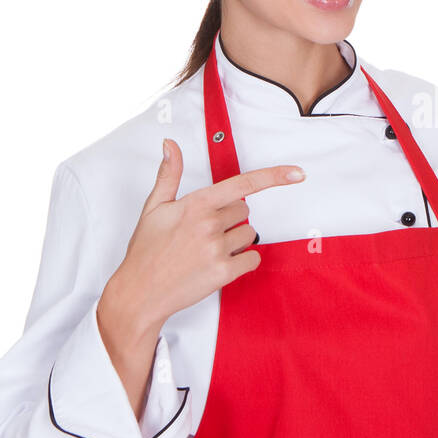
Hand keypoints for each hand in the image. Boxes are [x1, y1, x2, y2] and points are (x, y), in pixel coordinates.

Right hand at [97, 139, 305, 416]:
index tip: (297, 173)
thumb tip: (170, 144)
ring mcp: (217, 250)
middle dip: (230, 219)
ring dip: (235, 241)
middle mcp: (209, 224)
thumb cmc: (146, 250)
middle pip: (244, 212)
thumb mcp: (154, 208)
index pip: (243, 184)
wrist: (139, 293)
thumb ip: (169, 175)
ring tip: (206, 251)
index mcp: (195, 204)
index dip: (274, 177)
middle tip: (203, 233)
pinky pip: (252, 258)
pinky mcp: (224, 273)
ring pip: (249, 235)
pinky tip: (218, 264)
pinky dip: (241, 261)